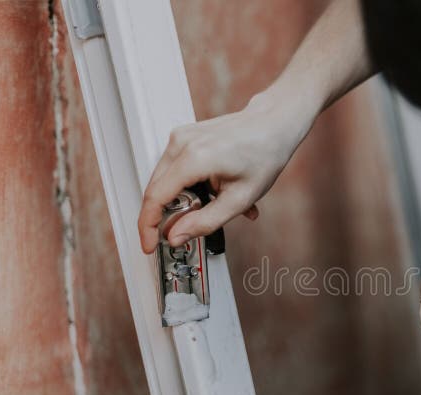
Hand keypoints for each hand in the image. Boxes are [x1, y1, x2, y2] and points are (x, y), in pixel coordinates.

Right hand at [137, 88, 318, 252]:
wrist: (272, 125)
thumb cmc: (264, 154)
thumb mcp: (240, 199)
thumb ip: (205, 222)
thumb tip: (176, 236)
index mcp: (194, 158)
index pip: (156, 199)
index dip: (148, 226)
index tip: (148, 244)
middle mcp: (181, 143)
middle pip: (157, 190)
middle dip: (167, 216)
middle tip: (187, 231)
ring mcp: (180, 136)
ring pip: (165, 181)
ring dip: (184, 200)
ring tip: (217, 203)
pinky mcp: (183, 136)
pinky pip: (175, 169)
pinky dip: (189, 186)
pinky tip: (215, 190)